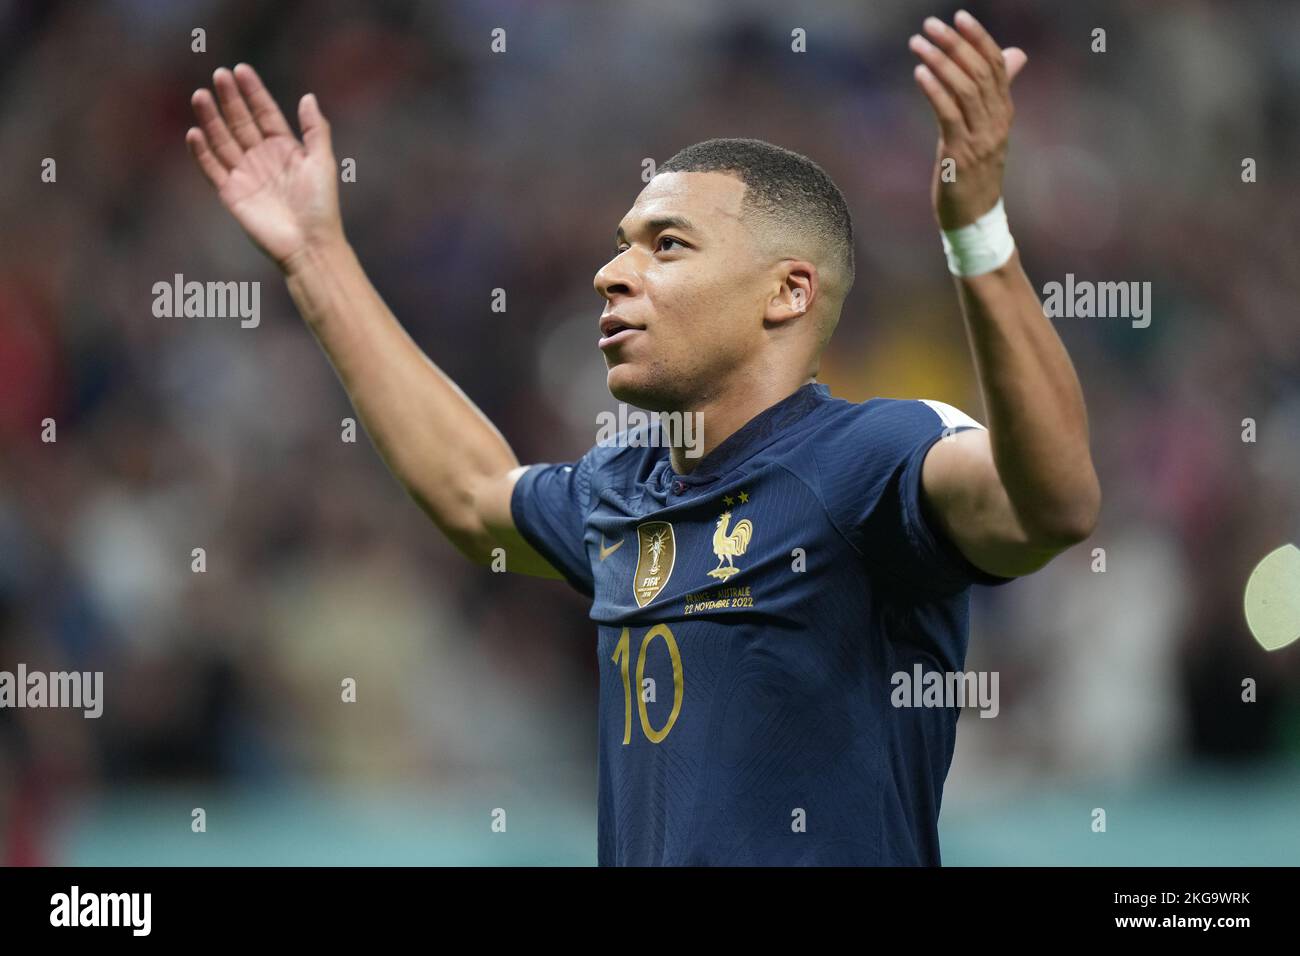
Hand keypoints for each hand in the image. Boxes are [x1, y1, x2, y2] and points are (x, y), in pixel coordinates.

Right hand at [186, 65, 342, 271]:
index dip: (253, 92)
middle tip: (218, 75)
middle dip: (229, 99)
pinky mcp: (231, 193)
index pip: (265, 114)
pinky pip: (212, 168)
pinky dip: (202, 152)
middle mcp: (262, 158)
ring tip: (201, 96)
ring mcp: (245, 174)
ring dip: (211, 119)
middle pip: (241, 122)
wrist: (309, 244)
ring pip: (223, 140)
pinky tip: (194, 132)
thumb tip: (308, 97)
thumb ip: (315, 130)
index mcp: (285, 149)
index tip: (241, 70)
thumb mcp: (323, 162)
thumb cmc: (321, 206)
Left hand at [908, 11, 1026, 228]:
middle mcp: (997, 122)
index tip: (960, 16)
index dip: (979, 39)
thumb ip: (997, 92)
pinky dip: (934, 90)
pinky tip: (920, 72)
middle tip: (930, 25)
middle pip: (979, 72)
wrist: (975, 219)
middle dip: (955, 44)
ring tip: (918, 43)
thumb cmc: (976, 173)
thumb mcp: (989, 129)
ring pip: (964, 89)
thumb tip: (1016, 54)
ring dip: (939, 62)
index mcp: (1004, 113)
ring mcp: (980, 139)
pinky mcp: (960, 155)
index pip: (997, 66)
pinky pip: (949, 114)